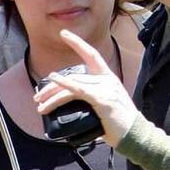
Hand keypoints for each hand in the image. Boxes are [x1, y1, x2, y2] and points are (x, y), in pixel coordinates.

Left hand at [33, 30, 137, 146]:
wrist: (133, 134)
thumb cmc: (117, 125)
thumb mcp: (102, 108)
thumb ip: (89, 102)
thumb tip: (69, 109)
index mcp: (107, 78)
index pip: (91, 55)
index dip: (78, 43)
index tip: (64, 34)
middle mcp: (106, 79)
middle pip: (74, 76)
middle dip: (51, 87)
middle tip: (37, 98)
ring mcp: (105, 88)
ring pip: (72, 86)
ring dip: (52, 95)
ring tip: (39, 104)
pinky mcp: (102, 99)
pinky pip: (79, 90)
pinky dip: (65, 84)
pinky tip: (54, 81)